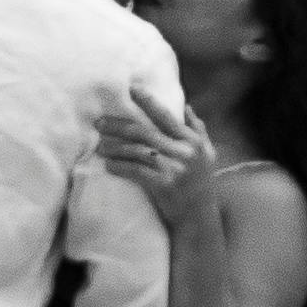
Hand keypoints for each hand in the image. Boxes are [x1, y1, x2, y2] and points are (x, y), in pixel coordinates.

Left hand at [93, 89, 218, 203]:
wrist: (199, 218)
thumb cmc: (201, 184)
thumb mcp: (207, 154)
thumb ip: (198, 129)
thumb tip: (187, 107)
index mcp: (193, 141)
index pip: (167, 116)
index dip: (148, 101)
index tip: (132, 89)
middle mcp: (184, 151)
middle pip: (144, 132)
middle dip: (118, 125)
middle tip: (99, 122)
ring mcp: (174, 168)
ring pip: (137, 151)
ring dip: (115, 148)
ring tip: (100, 146)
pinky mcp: (163, 185)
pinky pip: (135, 171)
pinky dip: (120, 167)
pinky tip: (108, 165)